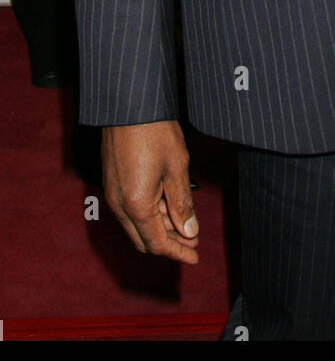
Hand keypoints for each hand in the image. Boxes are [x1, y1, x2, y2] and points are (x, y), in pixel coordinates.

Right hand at [102, 120, 199, 264]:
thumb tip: (189, 230)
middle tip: (192, 242)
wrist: (128, 103)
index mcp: (136, 205)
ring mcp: (112, 192)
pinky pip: (130, 208)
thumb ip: (181, 203)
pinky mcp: (112, 180)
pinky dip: (149, 213)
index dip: (178, 252)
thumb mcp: (176, 167)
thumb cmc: (154, 131)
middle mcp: (119, 204)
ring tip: (185, 223)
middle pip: (144, 239)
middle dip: (169, 243)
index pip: (157, 243)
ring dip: (160, 227)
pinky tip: (168, 205)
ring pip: (136, 224)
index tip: (195, 256)